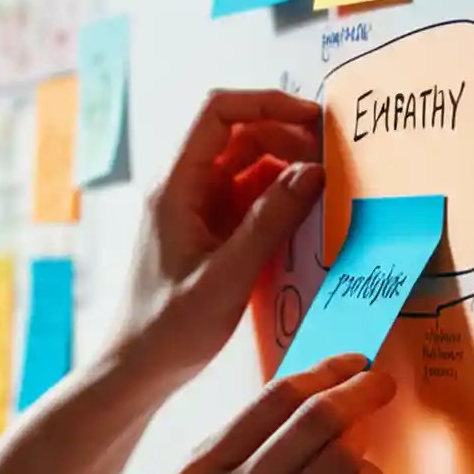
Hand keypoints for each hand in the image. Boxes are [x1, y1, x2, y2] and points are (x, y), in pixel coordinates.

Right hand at [118, 355, 395, 473]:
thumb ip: (234, 466)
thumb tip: (302, 411)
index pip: (271, 402)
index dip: (324, 373)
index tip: (352, 364)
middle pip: (311, 423)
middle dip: (359, 393)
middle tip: (382, 384)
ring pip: (336, 466)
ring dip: (366, 447)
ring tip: (370, 450)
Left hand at [121, 89, 322, 383]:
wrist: (139, 369)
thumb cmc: (170, 329)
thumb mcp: (227, 277)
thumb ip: (270, 222)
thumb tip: (313, 171)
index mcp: (176, 187)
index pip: (219, 114)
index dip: (268, 104)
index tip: (314, 119)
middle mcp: (185, 189)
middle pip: (240, 135)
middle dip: (288, 136)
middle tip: (334, 157)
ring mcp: (199, 210)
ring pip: (250, 167)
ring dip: (288, 168)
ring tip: (327, 185)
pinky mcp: (212, 234)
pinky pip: (251, 200)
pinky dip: (281, 200)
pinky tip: (308, 216)